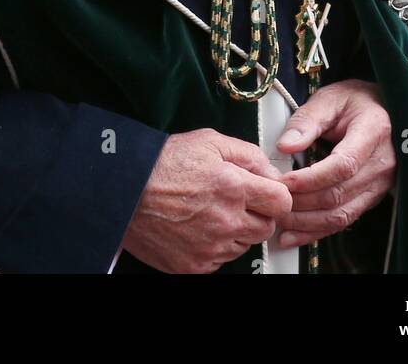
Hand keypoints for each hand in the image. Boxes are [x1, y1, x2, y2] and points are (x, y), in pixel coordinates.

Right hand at [121, 127, 292, 273]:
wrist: (125, 191)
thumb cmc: (163, 164)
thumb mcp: (208, 142)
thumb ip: (247, 153)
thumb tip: (269, 169)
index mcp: (233, 187)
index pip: (282, 202)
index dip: (276, 195)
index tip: (267, 192)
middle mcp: (226, 221)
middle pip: (266, 227)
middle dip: (257, 213)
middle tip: (235, 200)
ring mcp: (211, 247)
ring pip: (244, 245)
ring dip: (236, 230)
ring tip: (211, 211)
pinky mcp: (196, 265)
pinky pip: (221, 259)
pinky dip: (216, 245)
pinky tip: (199, 226)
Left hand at [273, 78, 395, 249]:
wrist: (385, 111)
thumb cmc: (356, 101)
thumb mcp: (331, 98)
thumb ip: (307, 120)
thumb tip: (284, 145)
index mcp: (373, 132)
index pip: (342, 166)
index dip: (310, 178)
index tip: (284, 181)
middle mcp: (381, 164)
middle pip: (338, 194)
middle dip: (302, 202)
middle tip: (273, 200)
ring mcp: (379, 185)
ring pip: (341, 214)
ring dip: (307, 222)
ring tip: (280, 220)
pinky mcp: (372, 197)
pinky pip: (345, 219)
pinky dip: (318, 230)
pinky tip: (295, 233)